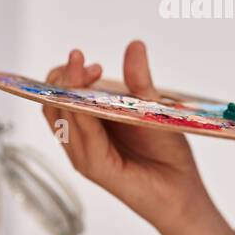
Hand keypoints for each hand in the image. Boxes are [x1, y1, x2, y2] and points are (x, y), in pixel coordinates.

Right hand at [42, 41, 212, 231]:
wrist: (182, 190)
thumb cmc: (166, 152)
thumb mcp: (151, 107)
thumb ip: (138, 80)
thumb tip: (135, 44)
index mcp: (88, 124)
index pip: (58, 93)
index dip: (67, 74)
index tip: (89, 63)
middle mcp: (80, 140)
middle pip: (52, 103)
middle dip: (64, 78)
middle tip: (90, 67)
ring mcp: (84, 155)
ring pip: (62, 118)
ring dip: (70, 92)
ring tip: (89, 73)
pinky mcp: (96, 168)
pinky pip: (82, 137)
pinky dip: (83, 116)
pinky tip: (92, 99)